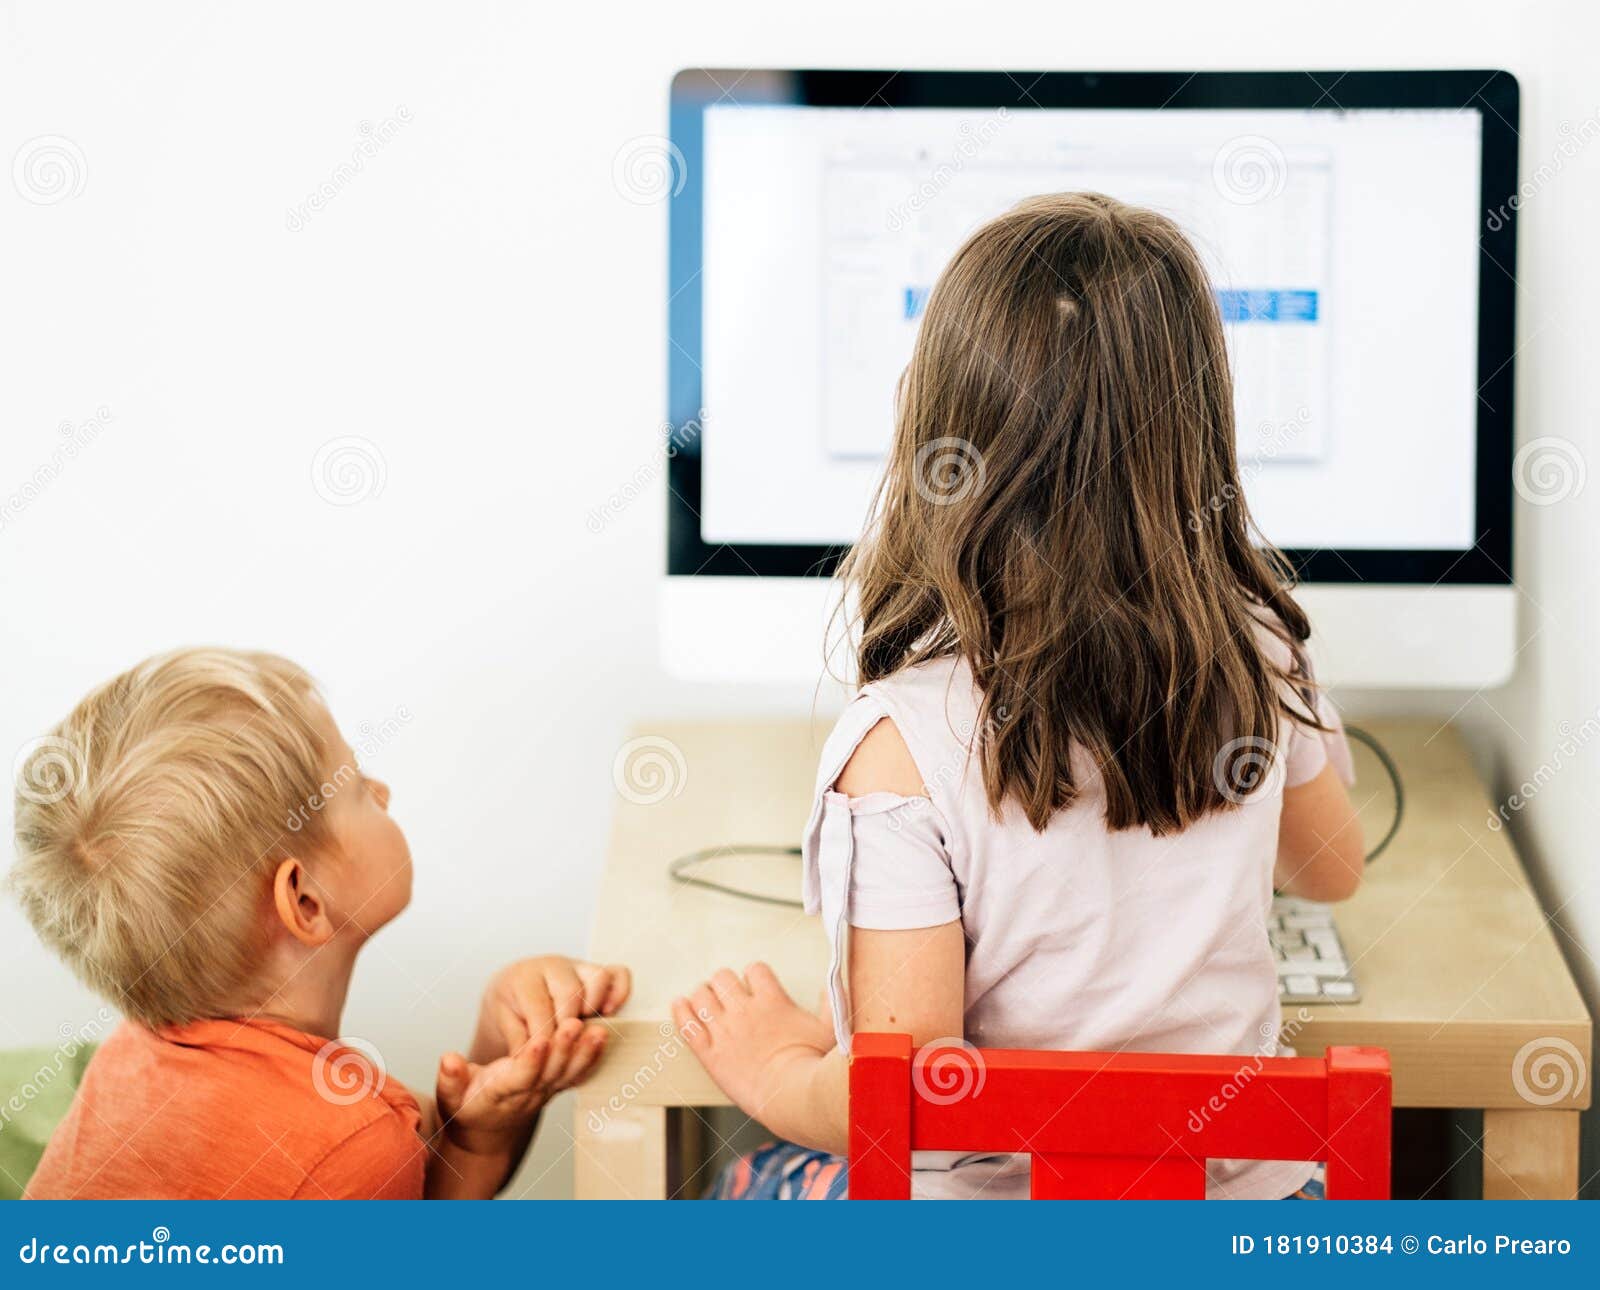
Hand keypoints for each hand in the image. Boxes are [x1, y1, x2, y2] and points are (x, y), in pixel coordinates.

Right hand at [436, 1018, 605, 1155]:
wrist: (486, 1133)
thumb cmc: (467, 1108)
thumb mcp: (450, 1096)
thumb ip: (450, 1078)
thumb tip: (448, 1059)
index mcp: (502, 1092)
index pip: (520, 1077)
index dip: (530, 1061)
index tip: (539, 1040)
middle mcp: (529, 1093)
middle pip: (551, 1071)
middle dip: (564, 1048)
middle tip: (575, 1023)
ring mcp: (546, 1091)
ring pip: (569, 1072)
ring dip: (585, 1052)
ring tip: (599, 1030)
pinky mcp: (556, 1086)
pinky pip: (578, 1073)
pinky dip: (592, 1057)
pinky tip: (604, 1038)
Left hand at [483, 956, 629, 1053]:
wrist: (516, 988)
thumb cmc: (511, 1006)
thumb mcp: (504, 1022)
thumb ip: (517, 1039)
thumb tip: (527, 1058)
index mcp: (525, 976)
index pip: (540, 1007)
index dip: (543, 1037)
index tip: (543, 1055)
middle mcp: (554, 965)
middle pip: (572, 992)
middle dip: (567, 1027)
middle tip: (561, 1044)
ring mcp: (578, 966)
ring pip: (598, 978)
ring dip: (592, 1008)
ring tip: (580, 1027)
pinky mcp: (597, 972)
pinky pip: (619, 974)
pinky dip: (619, 994)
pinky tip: (606, 1013)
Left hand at [671, 963, 833, 1115]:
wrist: (790, 1097)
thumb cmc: (812, 1067)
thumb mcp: (830, 1031)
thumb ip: (830, 1004)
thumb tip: (832, 986)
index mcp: (772, 1001)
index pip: (755, 969)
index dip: (754, 976)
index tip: (755, 987)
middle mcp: (744, 1010)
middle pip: (722, 977)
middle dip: (724, 984)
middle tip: (727, 996)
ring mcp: (724, 1031)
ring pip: (701, 996)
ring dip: (702, 996)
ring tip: (706, 1003)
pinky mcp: (710, 1053)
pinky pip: (687, 1025)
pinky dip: (681, 1012)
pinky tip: (680, 1006)